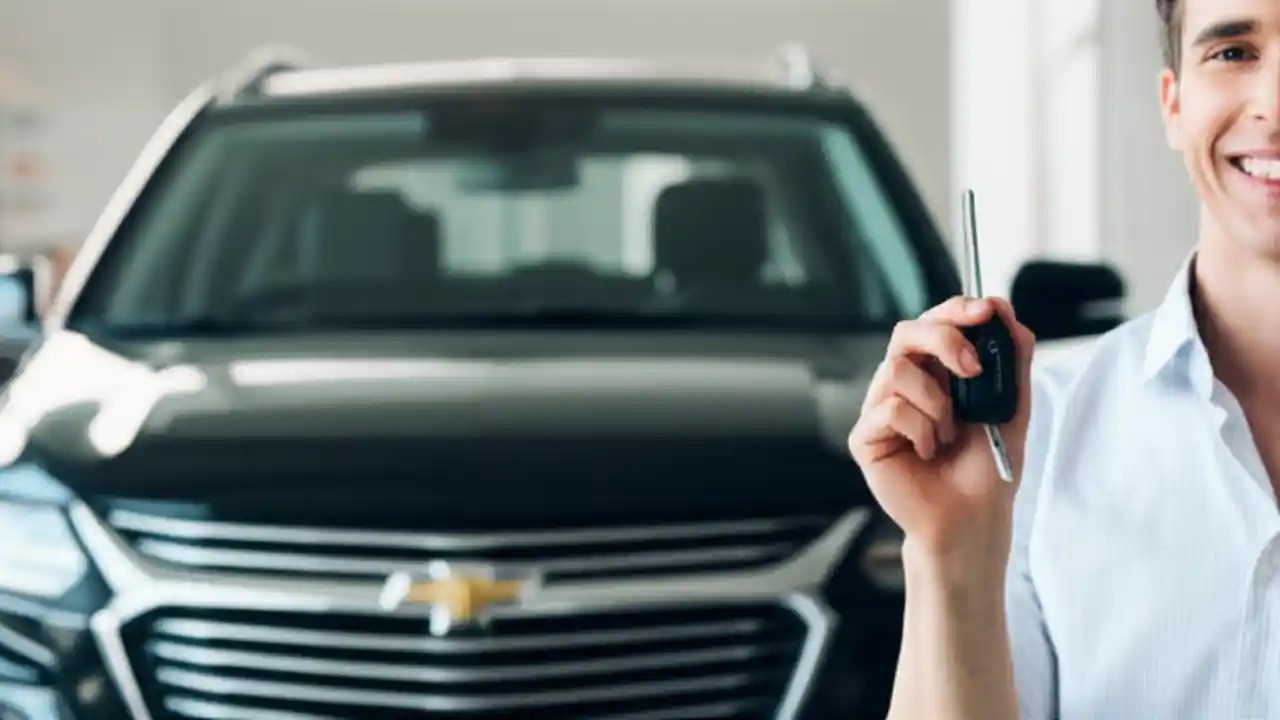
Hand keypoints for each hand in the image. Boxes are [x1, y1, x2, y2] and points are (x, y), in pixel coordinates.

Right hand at [847, 296, 1035, 564]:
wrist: (973, 518)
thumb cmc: (988, 467)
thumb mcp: (1012, 405)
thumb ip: (1012, 356)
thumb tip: (1001, 307)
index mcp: (936, 372)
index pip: (934, 322)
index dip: (955, 309)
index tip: (985, 311)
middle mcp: (903, 384)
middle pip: (906, 332)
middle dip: (942, 340)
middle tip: (972, 369)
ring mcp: (880, 409)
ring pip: (897, 370)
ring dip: (937, 402)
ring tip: (948, 434)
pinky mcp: (865, 437)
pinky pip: (889, 409)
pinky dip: (920, 429)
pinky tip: (928, 452)